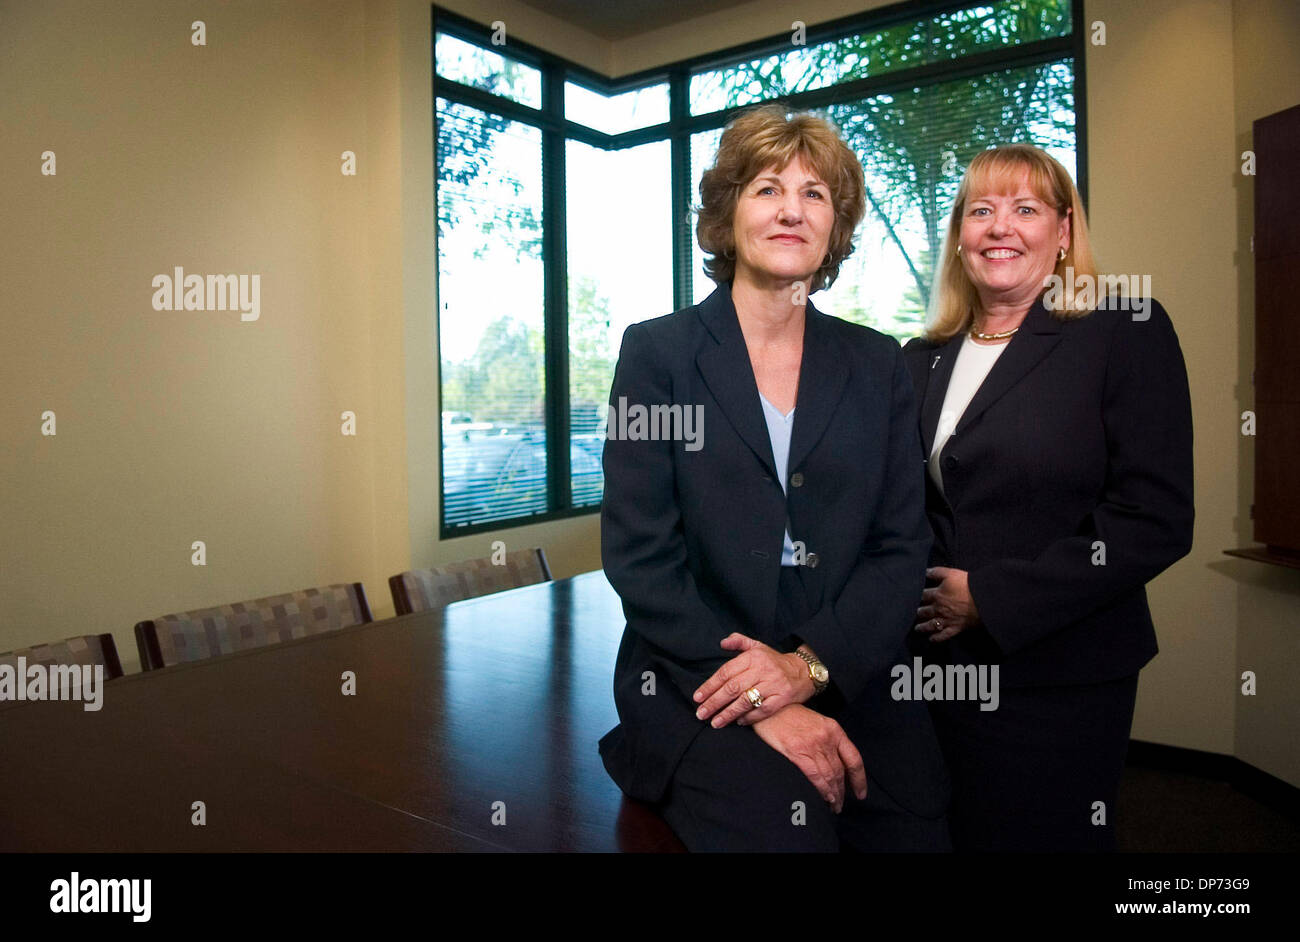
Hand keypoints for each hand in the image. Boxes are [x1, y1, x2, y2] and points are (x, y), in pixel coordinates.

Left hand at [692, 633, 813, 727]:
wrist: (805, 671)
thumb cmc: (776, 661)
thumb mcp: (758, 646)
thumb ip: (739, 642)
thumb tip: (722, 643)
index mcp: (753, 657)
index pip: (726, 672)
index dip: (710, 685)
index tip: (697, 697)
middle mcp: (762, 670)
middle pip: (732, 688)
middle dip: (714, 702)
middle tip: (701, 713)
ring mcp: (773, 685)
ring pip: (746, 701)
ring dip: (728, 713)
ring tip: (715, 722)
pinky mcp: (783, 698)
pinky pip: (762, 711)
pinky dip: (749, 718)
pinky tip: (738, 722)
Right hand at [750, 704, 866, 812]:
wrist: (770, 706)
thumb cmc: (790, 715)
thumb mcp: (816, 722)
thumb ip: (827, 740)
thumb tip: (834, 765)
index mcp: (834, 729)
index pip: (854, 759)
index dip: (859, 780)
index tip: (861, 793)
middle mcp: (827, 738)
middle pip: (841, 771)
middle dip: (842, 792)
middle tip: (840, 805)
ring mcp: (813, 745)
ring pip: (829, 776)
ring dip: (833, 795)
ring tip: (833, 806)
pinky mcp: (797, 752)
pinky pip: (815, 776)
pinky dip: (822, 790)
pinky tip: (824, 798)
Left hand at [914, 566, 978, 641]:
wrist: (984, 599)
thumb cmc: (968, 585)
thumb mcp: (951, 573)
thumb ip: (936, 572)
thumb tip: (925, 572)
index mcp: (937, 595)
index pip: (923, 595)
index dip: (918, 595)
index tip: (914, 597)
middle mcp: (938, 609)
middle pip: (923, 612)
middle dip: (918, 612)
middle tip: (915, 613)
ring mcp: (946, 620)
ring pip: (930, 625)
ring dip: (922, 627)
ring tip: (917, 628)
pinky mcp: (955, 628)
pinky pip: (943, 636)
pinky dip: (936, 638)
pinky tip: (931, 639)